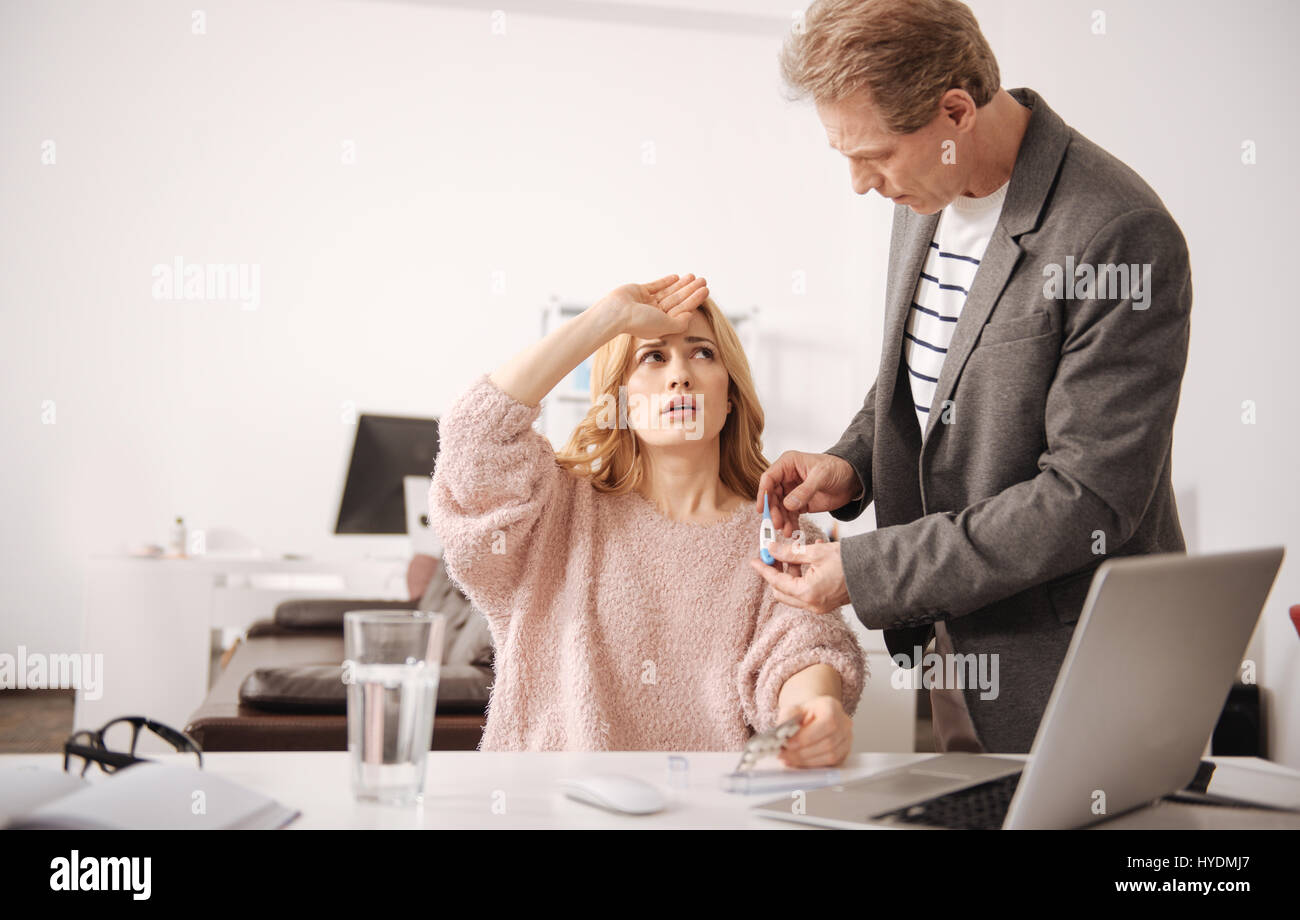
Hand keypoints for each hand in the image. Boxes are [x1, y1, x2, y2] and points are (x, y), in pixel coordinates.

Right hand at [592, 274, 709, 339]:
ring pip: (668, 292)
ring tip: (693, 276)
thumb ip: (680, 323)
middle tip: (703, 280)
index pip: (682, 310)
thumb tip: (691, 315)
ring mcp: (646, 302)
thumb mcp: (666, 326)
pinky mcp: (638, 291)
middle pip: (677, 300)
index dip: (695, 300)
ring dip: (681, 284)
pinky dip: (666, 281)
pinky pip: (655, 286)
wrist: (616, 312)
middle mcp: (655, 314)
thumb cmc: (640, 322)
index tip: (705, 291)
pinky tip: (676, 277)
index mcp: (662, 324)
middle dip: (690, 290)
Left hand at [749, 537, 850, 613]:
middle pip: (782, 591)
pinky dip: (803, 576)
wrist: (875, 572)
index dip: (764, 569)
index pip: (776, 582)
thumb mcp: (815, 552)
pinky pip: (806, 591)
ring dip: (791, 573)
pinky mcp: (826, 603)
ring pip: (793, 591)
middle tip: (774, 555)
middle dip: (776, 573)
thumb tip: (772, 549)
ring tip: (796, 552)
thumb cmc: (850, 562)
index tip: (755, 560)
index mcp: (807, 593)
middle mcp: (811, 604)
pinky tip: (810, 558)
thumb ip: (790, 552)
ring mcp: (819, 606)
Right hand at [756, 451, 860, 537]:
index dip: (764, 493)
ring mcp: (792, 491)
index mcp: (788, 464)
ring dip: (781, 520)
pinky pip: (790, 515)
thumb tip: (788, 505)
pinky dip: (790, 523)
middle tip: (777, 524)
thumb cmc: (838, 469)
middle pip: (772, 496)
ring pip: (780, 507)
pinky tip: (792, 531)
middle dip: (773, 511)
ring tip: (787, 531)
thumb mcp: (822, 476)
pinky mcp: (799, 503)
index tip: (762, 509)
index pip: (769, 478)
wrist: (853, 479)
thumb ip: (805, 490)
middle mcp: (787, 477)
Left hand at [776, 696, 851, 766]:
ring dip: (807, 761)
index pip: (825, 724)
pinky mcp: (845, 753)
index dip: (806, 737)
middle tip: (784, 755)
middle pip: (828, 743)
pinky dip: (813, 765)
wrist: (815, 716)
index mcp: (832, 707)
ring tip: (788, 759)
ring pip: (830, 756)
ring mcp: (847, 739)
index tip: (787, 744)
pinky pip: (831, 763)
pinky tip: (799, 762)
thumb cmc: (805, 713)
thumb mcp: (793, 709)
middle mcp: (844, 723)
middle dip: (803, 752)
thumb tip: (780, 734)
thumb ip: (787, 718)